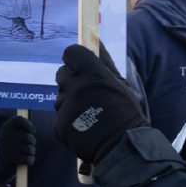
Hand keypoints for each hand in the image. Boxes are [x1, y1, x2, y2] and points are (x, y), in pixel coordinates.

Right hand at [0, 113, 36, 171]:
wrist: (2, 154)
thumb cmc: (14, 138)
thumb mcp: (16, 128)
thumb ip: (25, 124)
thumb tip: (33, 130)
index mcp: (7, 126)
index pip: (19, 120)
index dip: (28, 125)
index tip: (33, 131)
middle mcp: (6, 136)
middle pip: (29, 137)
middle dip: (33, 140)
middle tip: (30, 142)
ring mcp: (9, 148)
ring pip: (30, 149)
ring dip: (32, 150)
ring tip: (29, 150)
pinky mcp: (12, 159)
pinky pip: (29, 159)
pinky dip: (31, 159)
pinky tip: (28, 158)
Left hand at [54, 44, 147, 163]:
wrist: (122, 147)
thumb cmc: (126, 112)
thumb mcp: (121, 83)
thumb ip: (105, 61)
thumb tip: (96, 39)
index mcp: (91, 72)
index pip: (70, 52)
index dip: (75, 59)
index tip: (83, 68)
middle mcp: (74, 85)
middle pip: (62, 73)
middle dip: (71, 80)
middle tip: (87, 93)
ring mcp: (65, 105)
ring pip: (60, 96)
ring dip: (69, 100)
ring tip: (88, 113)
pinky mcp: (59, 124)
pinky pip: (60, 116)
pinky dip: (69, 120)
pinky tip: (84, 126)